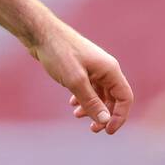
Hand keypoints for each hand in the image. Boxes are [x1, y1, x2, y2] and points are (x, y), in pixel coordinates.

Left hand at [27, 19, 132, 133]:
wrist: (39, 33)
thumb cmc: (59, 53)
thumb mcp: (75, 81)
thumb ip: (91, 102)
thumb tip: (105, 120)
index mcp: (110, 69)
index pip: (125, 98)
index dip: (120, 116)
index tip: (107, 131)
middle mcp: (105, 68)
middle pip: (113, 97)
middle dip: (104, 114)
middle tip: (92, 129)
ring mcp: (93, 67)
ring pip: (99, 93)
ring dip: (91, 107)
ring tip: (77, 116)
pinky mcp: (80, 66)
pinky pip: (88, 86)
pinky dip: (82, 97)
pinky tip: (72, 104)